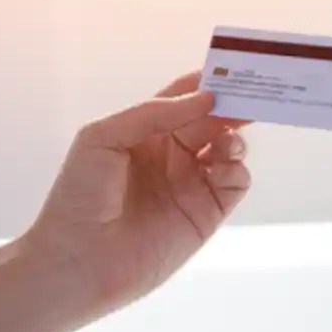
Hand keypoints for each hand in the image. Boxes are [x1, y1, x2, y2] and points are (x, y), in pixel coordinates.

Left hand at [26, 72, 250, 305]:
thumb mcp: (102, 138)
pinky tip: (224, 167)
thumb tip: (206, 99)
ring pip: (230, 148)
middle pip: (213, 119)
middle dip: (233, 105)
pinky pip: (235, 183)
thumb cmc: (80, 197)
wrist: (78, 263)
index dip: (207, 82)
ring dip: (236, 137)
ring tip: (229, 139)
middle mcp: (172, 154)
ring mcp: (191, 184)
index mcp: (146, 133)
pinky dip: (238, 169)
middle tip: (254, 94)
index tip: (231, 68)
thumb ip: (153, 114)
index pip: (184, 98)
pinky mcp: (207, 214)